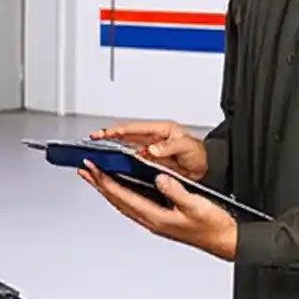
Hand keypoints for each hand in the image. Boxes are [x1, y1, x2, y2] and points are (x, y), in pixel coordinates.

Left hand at [79, 159, 237, 260]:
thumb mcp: (195, 204)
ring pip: (123, 202)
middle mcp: (151, 220)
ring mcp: (154, 220)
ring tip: (95, 176)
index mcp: (156, 217)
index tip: (93, 168)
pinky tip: (120, 186)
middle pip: (117, 200)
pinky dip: (121, 193)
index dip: (106, 181)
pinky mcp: (159, 218)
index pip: (123, 196)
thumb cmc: (212, 226)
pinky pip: (133, 204)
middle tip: (84, 169)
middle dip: (99, 184)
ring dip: (107, 188)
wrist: (223, 239)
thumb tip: (159, 178)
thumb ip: (175, 190)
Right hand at [90, 121, 208, 180]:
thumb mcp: (186, 147)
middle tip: (91, 142)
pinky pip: (131, 162)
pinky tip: (113, 170)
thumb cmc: (199, 153)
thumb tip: (152, 149)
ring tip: (96, 156)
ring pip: (125, 149)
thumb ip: (169, 147)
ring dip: (111, 152)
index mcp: (160, 131)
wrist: (208, 168)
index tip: (101, 133)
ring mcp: (150, 151)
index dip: (115, 131)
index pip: (132, 128)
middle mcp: (152, 139)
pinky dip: (121, 164)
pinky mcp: (151, 163)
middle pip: (124, 137)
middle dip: (107, 139)